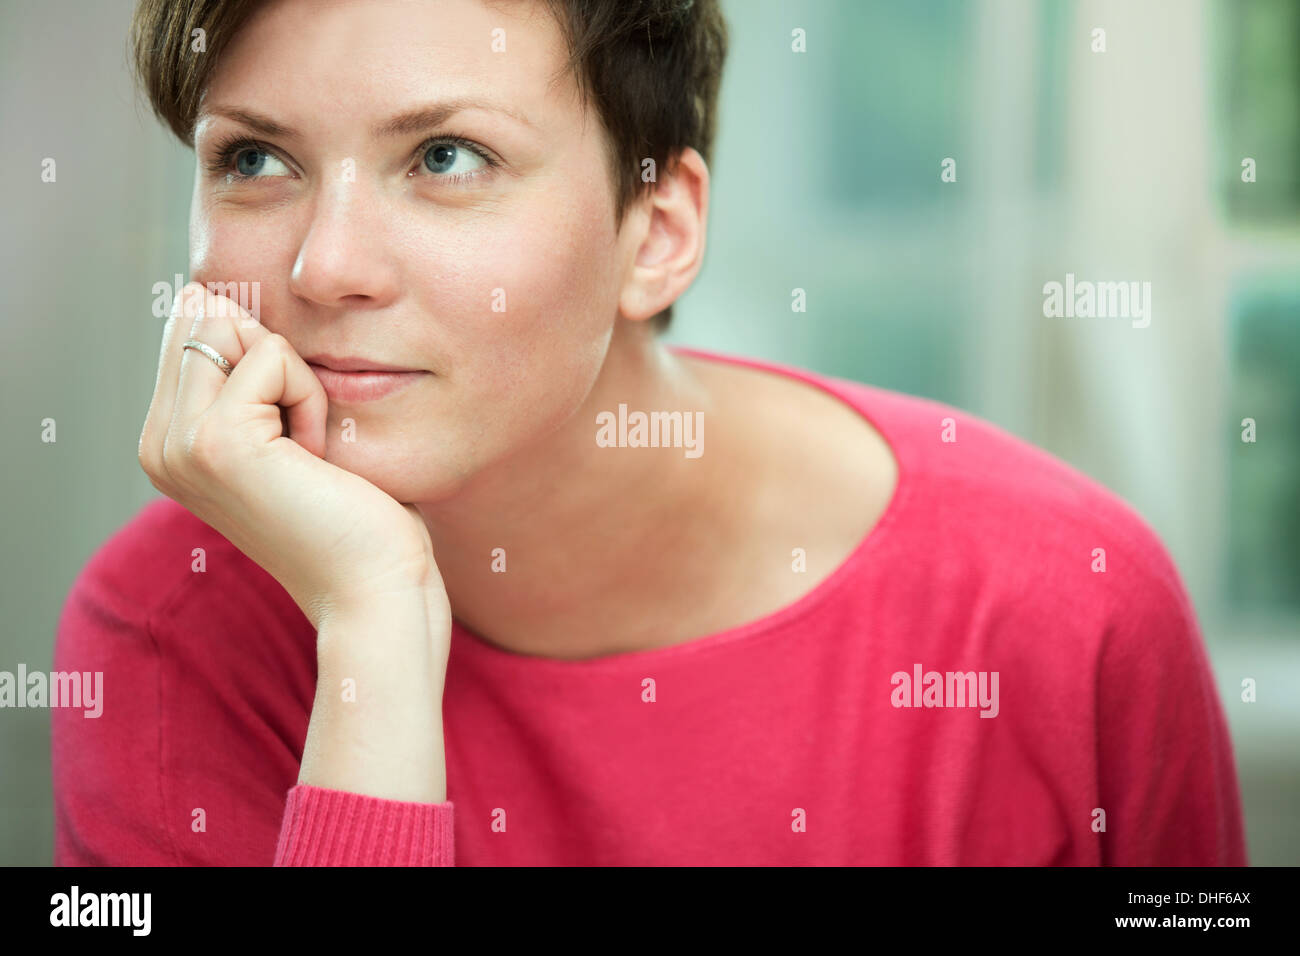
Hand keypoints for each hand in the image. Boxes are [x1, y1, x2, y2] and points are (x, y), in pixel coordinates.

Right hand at [138, 282, 448, 632]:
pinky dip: (311, 397)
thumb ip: (250, 376)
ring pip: (231, 326)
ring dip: (294, 379)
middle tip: (303, 441)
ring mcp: (177, 445)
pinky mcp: (215, 442)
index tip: (292, 433)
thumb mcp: (290, 431)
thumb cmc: (354, 513)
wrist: (374, 588)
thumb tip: (220, 295)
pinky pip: (271, 355)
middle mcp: (158, 444)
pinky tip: (316, 459)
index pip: (193, 322)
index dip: (263, 352)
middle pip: (204, 312)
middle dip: (274, 358)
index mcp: (168, 441)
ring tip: (308, 451)